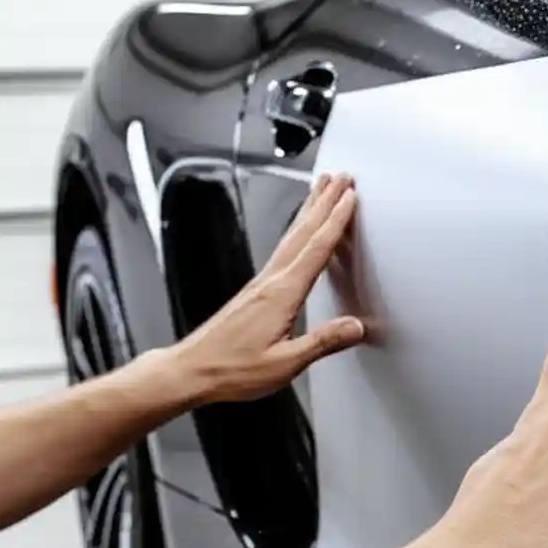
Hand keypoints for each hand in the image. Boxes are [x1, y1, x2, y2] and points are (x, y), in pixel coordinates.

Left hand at [172, 173, 366, 403]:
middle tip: (341, 177)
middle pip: (303, 232)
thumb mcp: (285, 363)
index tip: (350, 198)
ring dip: (309, 209)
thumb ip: (323, 343)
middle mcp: (270, 281)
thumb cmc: (233, 369)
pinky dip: (297, 231)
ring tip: (321, 189)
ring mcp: (261, 283)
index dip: (336, 221)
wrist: (192, 370)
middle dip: (325, 202)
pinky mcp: (256, 290)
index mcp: (281, 294)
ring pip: (292, 236)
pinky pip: (283, 249)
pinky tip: (299, 231)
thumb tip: (355, 326)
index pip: (316, 249)